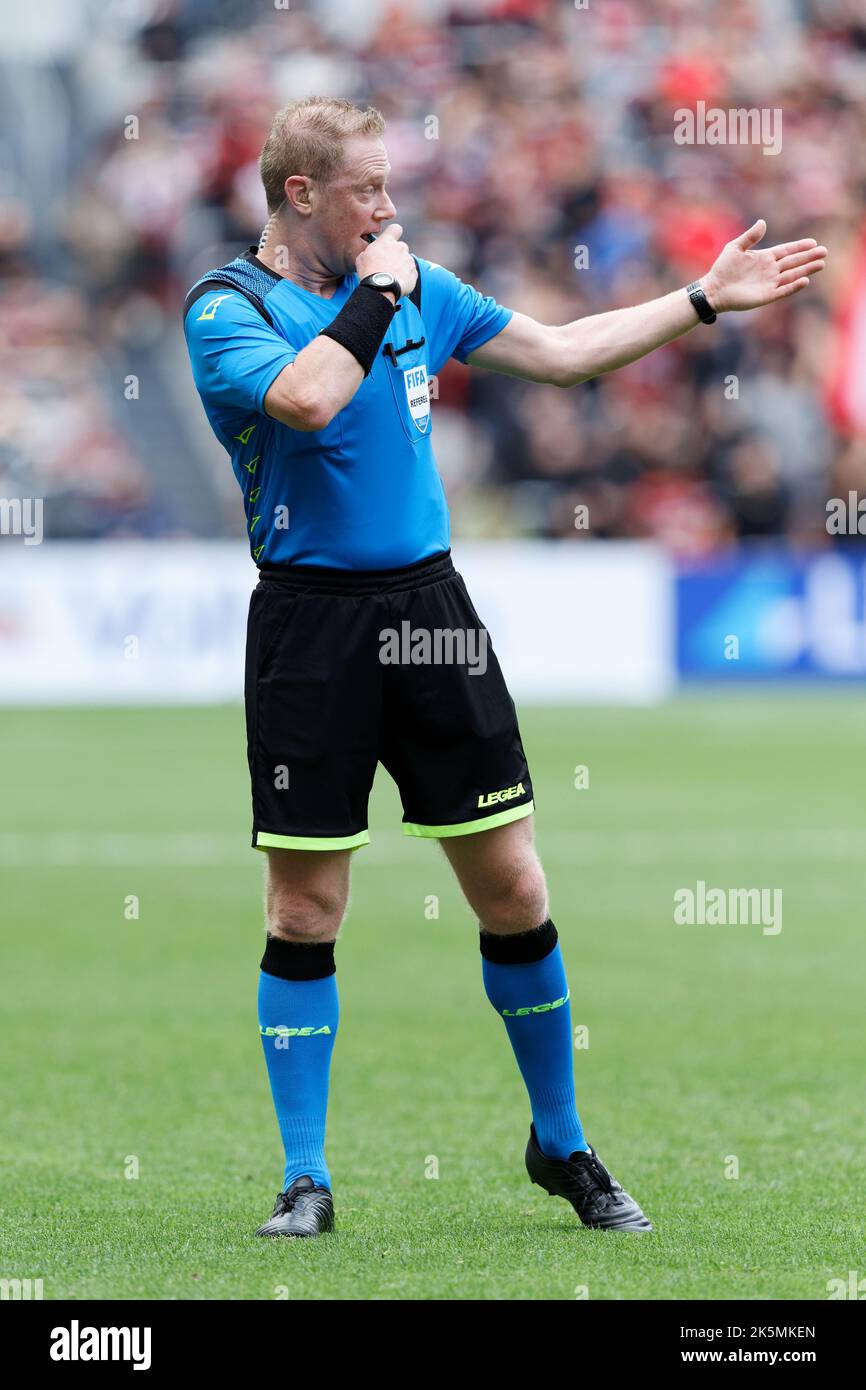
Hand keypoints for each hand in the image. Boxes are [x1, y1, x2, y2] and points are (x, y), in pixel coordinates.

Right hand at [356, 223, 417, 298]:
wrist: (381, 289)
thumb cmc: (369, 272)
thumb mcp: (362, 258)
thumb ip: (370, 251)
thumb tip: (370, 253)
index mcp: (387, 241)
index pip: (395, 228)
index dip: (394, 234)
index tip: (391, 240)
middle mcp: (400, 247)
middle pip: (401, 247)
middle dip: (396, 254)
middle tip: (388, 265)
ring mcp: (409, 260)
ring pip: (406, 260)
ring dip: (401, 266)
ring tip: (392, 276)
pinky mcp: (414, 272)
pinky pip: (411, 272)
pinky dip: (406, 276)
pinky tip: (398, 282)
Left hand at [701, 219, 826, 312]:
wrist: (714, 289)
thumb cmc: (722, 268)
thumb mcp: (735, 247)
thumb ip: (750, 236)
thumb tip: (763, 222)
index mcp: (764, 258)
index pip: (786, 251)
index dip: (799, 247)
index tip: (813, 242)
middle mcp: (770, 270)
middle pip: (794, 262)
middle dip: (809, 257)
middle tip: (824, 252)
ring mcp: (769, 283)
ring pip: (792, 275)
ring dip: (806, 270)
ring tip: (821, 264)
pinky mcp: (766, 296)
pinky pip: (783, 290)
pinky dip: (794, 286)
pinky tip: (805, 280)